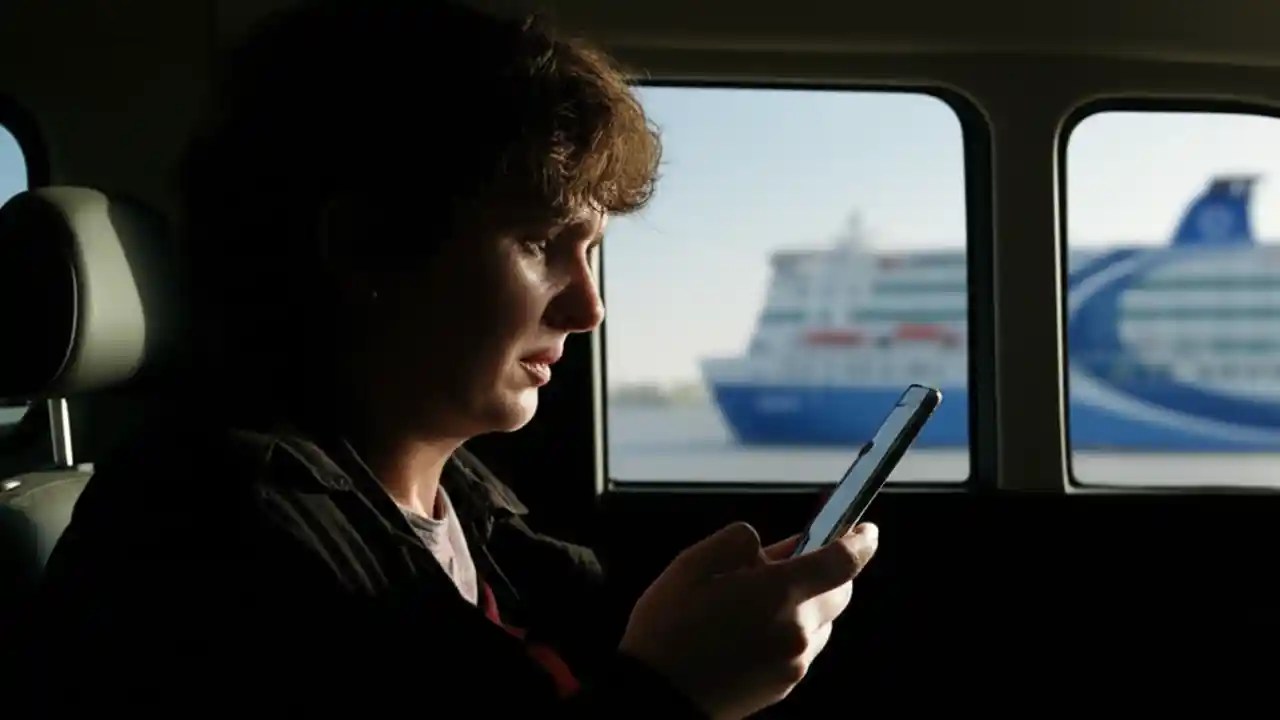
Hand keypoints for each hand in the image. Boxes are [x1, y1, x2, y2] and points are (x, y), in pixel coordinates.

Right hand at [619, 521, 878, 719]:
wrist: (657, 695)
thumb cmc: (669, 626)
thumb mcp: (693, 564)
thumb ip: (739, 542)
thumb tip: (771, 547)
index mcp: (777, 593)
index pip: (844, 561)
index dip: (862, 541)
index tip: (867, 529)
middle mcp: (797, 630)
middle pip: (840, 593)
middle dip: (827, 571)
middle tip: (789, 561)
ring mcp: (794, 663)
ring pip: (821, 621)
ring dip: (806, 603)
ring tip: (757, 600)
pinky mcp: (784, 685)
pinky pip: (804, 647)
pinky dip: (791, 629)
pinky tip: (751, 628)